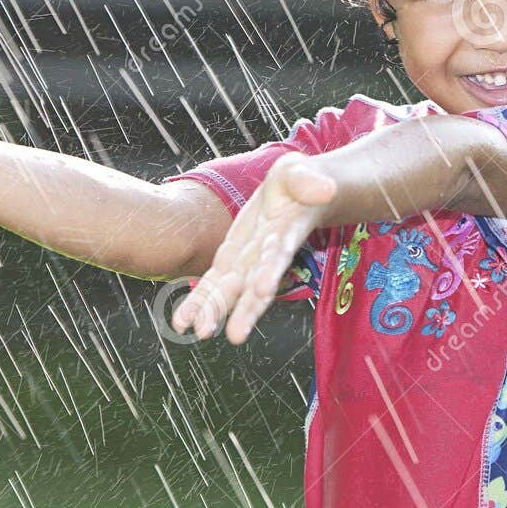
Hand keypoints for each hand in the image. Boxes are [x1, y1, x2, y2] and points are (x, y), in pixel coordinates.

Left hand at [169, 153, 337, 343]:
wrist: (295, 195)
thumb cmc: (300, 182)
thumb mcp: (302, 173)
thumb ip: (308, 182)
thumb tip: (325, 189)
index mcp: (286, 233)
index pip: (279, 254)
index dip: (271, 271)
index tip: (263, 290)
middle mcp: (267, 255)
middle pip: (256, 283)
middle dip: (245, 308)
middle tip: (235, 334)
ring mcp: (248, 260)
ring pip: (232, 290)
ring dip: (217, 311)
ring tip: (200, 332)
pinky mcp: (231, 260)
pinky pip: (213, 283)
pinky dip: (199, 301)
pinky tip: (181, 322)